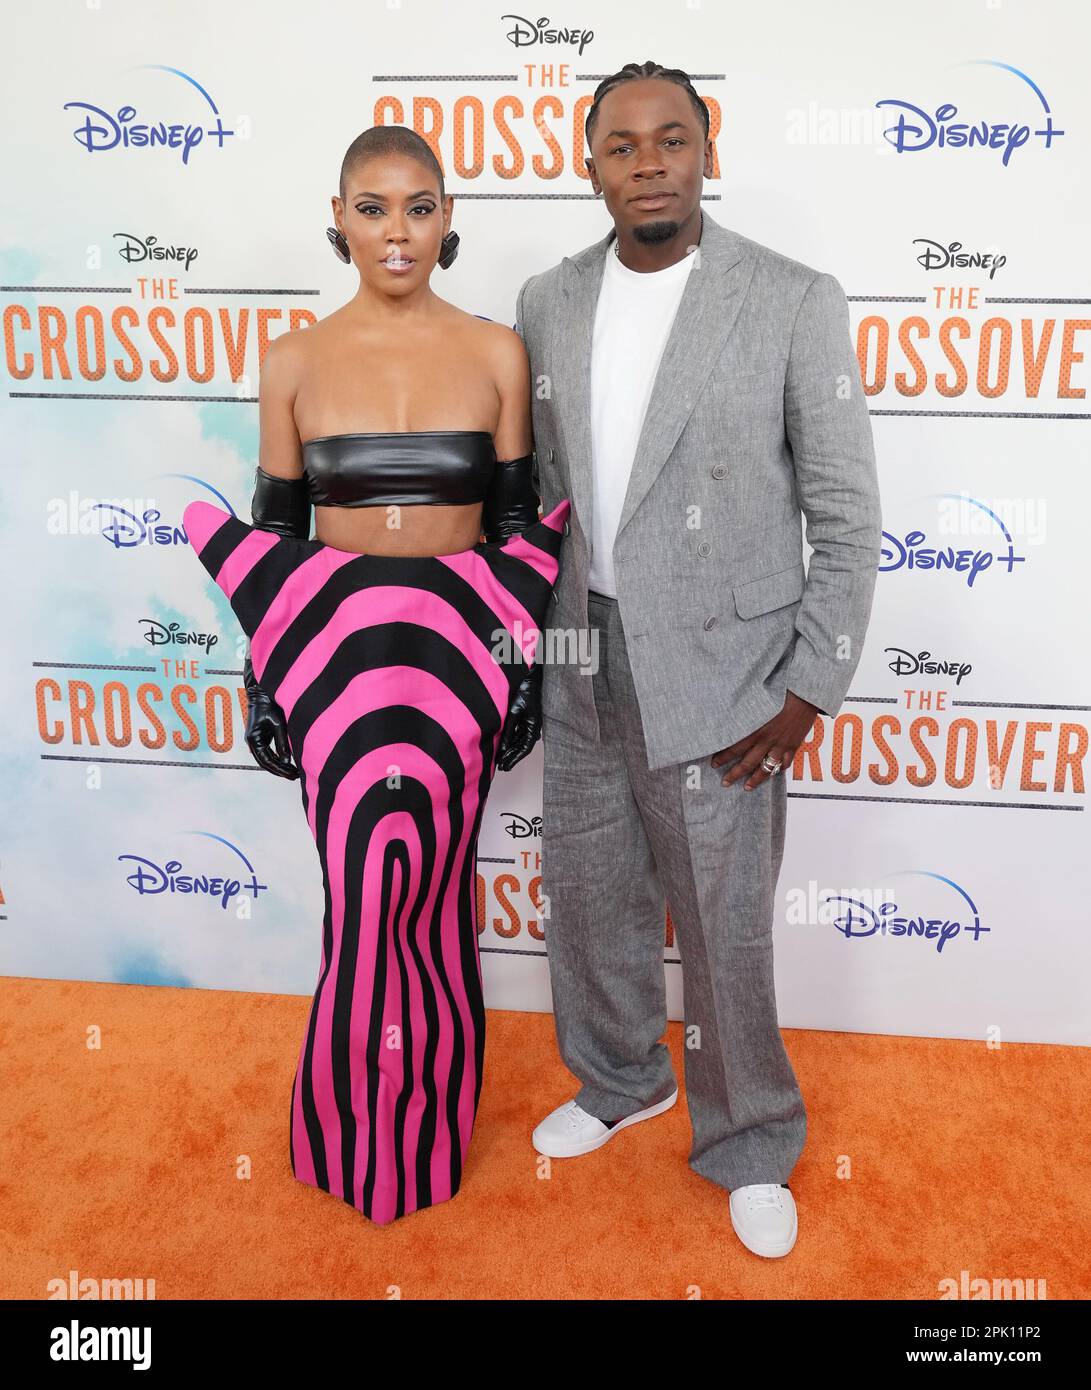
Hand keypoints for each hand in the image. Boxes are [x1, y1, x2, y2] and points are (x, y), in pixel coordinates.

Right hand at [243, 654, 298, 778]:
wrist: (262, 692)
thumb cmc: (269, 705)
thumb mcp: (278, 724)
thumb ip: (282, 743)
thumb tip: (287, 761)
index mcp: (253, 739)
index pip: (266, 761)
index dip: (279, 770)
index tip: (292, 775)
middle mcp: (252, 742)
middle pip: (266, 763)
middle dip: (280, 771)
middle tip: (295, 777)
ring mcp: (256, 740)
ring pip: (267, 759)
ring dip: (279, 766)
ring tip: (294, 773)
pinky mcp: (261, 737)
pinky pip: (269, 753)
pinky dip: (278, 759)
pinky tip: (288, 763)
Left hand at [496, 662, 542, 771]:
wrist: (531, 678)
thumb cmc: (526, 692)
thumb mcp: (514, 712)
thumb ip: (508, 731)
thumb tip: (503, 748)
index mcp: (534, 727)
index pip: (524, 748)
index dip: (514, 759)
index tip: (505, 767)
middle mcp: (534, 727)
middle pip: (522, 747)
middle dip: (511, 757)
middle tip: (501, 767)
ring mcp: (530, 724)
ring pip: (520, 741)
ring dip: (511, 750)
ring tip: (501, 760)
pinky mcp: (526, 719)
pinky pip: (519, 734)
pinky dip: (511, 741)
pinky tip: (504, 747)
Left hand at [711, 690, 818, 788]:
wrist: (805, 696)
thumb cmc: (781, 694)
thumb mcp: (758, 702)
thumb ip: (744, 712)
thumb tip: (729, 714)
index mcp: (756, 730)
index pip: (735, 748)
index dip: (723, 757)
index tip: (714, 763)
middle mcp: (767, 741)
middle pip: (747, 763)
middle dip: (734, 774)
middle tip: (725, 782)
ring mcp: (781, 746)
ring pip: (766, 769)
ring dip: (755, 779)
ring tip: (747, 787)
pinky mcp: (793, 746)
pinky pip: (785, 763)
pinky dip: (778, 769)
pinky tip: (773, 773)